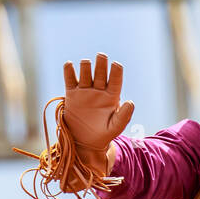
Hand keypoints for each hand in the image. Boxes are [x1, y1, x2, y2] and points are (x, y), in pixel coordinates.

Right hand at [59, 54, 134, 188]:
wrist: (85, 142)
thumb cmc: (103, 134)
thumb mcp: (116, 127)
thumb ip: (124, 116)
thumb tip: (131, 102)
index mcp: (112, 96)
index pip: (115, 80)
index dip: (116, 71)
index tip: (116, 64)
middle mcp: (99, 90)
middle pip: (100, 72)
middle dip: (101, 64)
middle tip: (101, 56)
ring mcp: (85, 91)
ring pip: (86, 73)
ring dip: (86, 66)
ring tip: (86, 63)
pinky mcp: (72, 94)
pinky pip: (70, 80)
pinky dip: (69, 71)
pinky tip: (69, 64)